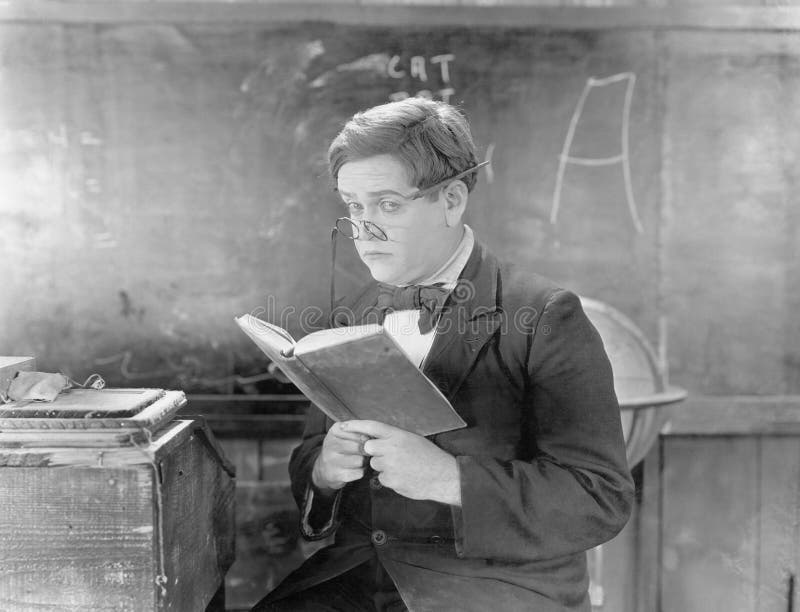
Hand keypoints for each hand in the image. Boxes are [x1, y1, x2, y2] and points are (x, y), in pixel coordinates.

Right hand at [311, 421, 368, 493]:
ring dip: (364, 462)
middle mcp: (330, 444)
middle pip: (360, 447)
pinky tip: (356, 469)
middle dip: (366, 451)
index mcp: (335, 430)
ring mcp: (331, 460)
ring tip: (360, 461)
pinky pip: (358, 473)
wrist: (323, 468)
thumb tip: (373, 438)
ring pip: (360, 461)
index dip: (367, 438)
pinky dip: (361, 472)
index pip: (359, 432)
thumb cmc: (341, 448)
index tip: (366, 441)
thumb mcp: (346, 434)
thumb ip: (360, 431)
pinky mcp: (335, 475)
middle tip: (366, 452)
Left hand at [341, 420, 460, 505]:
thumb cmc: (429, 456)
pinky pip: (382, 478)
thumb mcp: (413, 439)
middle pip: (369, 448)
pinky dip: (390, 478)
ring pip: (375, 465)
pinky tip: (404, 477)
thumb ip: (394, 438)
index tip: (342, 425)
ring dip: (384, 466)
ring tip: (402, 467)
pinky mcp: (390, 480)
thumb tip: (376, 439)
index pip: (371, 426)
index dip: (355, 425)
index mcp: (398, 435)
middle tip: (389, 454)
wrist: (442, 476)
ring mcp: (390, 465)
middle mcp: (391, 448)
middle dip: (374, 452)